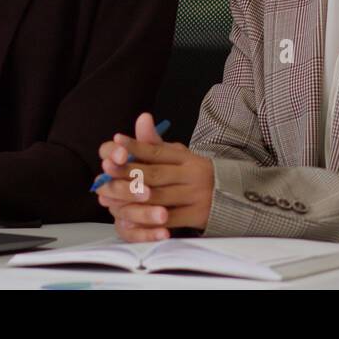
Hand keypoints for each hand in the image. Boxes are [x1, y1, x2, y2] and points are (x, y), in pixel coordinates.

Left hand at [95, 112, 213, 241]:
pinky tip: (128, 217)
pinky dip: (146, 219)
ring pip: (158, 197)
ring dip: (131, 197)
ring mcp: (195, 196)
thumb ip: (157, 144)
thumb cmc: (196, 175)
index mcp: (187, 158)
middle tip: (105, 169)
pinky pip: (168, 219)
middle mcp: (192, 175)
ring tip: (108, 195)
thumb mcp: (181, 156)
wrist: (233, 198)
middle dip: (127, 172)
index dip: (136, 146)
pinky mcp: (196, 216)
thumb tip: (142, 118)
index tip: (116, 140)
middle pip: (154, 174)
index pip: (158, 151)